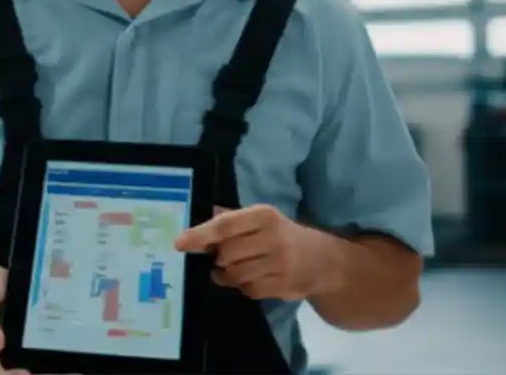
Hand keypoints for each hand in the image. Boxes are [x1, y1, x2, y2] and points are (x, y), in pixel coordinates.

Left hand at [175, 205, 338, 301]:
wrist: (326, 261)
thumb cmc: (285, 236)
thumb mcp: (263, 219)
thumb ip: (232, 219)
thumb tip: (203, 215)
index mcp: (265, 216)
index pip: (225, 226)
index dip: (200, 235)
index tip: (180, 243)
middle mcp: (273, 238)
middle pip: (226, 253)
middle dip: (219, 257)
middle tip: (221, 256)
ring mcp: (280, 264)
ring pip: (235, 274)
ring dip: (228, 274)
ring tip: (234, 267)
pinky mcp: (284, 286)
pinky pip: (248, 290)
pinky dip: (244, 286)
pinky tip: (252, 277)